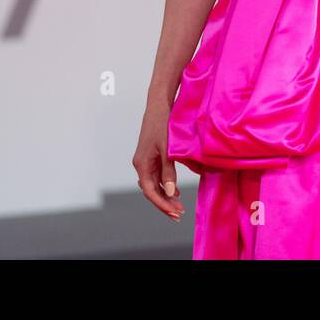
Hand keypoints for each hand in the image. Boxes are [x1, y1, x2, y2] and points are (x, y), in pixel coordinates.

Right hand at [133, 102, 184, 221]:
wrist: (159, 105)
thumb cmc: (162, 124)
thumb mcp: (167, 149)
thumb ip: (168, 171)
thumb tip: (169, 192)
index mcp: (141, 164)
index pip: (149, 191)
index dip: (162, 204)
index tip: (174, 212)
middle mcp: (141, 164)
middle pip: (151, 191)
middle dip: (164, 203)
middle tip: (179, 214)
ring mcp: (146, 160)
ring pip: (154, 185)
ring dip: (165, 196)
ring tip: (178, 206)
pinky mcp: (152, 156)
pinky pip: (156, 176)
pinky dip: (165, 185)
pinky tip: (174, 191)